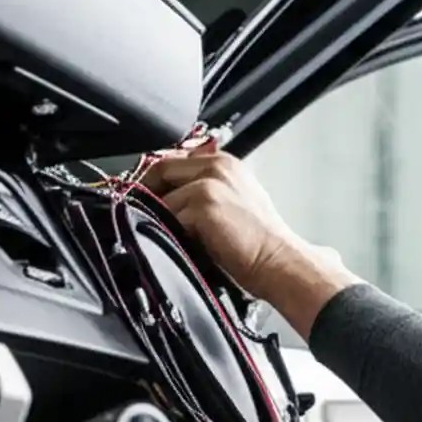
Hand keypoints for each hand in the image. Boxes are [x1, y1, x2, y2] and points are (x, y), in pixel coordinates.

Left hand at [139, 141, 359, 337]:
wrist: (278, 261)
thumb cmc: (261, 242)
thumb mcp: (236, 203)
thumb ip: (207, 190)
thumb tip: (172, 199)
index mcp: (225, 163)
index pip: (175, 160)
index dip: (158, 181)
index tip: (148, 200)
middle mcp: (216, 165)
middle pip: (161, 170)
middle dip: (148, 195)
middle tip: (144, 218)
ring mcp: (208, 183)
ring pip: (160, 197)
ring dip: (159, 219)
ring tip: (172, 238)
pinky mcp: (202, 203)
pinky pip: (165, 217)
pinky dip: (168, 233)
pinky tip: (184, 245)